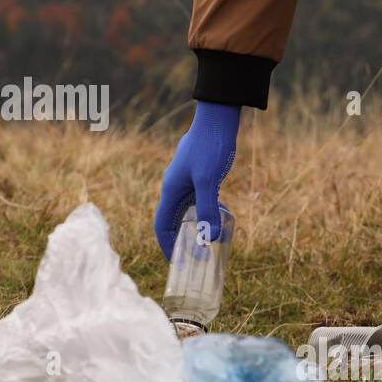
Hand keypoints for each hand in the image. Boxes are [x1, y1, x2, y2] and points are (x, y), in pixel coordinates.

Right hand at [153, 101, 240, 258]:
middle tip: (193, 257)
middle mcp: (175, 187)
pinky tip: (220, 215)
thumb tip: (209, 238)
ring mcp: (187, 180)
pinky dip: (205, 211)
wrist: (216, 118)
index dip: (166, 245)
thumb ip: (208, 208)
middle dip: (180, 239)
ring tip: (206, 241)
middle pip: (172, 219)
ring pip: (186, 209)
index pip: (161, 224)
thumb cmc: (209, 147)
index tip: (175, 262)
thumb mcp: (209, 181)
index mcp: (171, 190)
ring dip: (193, 225)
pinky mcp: (199, 174)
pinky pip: (198, 199)